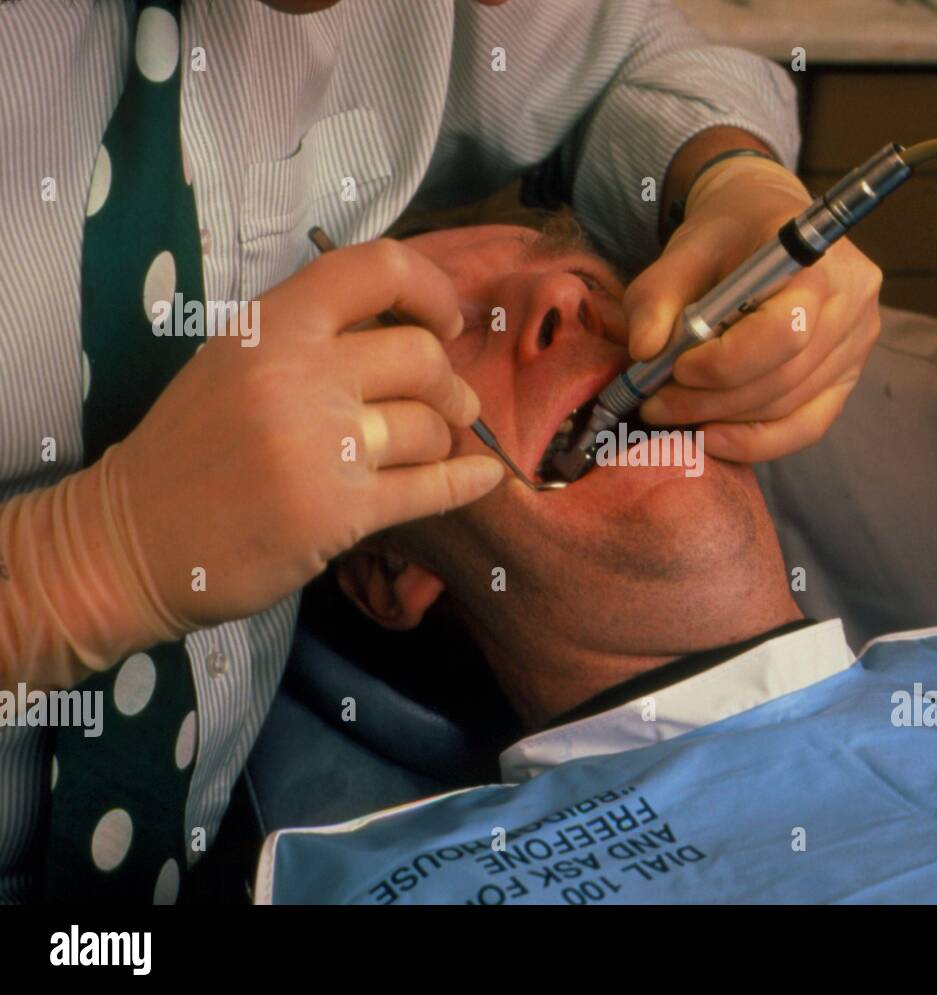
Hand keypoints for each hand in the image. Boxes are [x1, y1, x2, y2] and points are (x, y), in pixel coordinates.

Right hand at [112, 239, 503, 628]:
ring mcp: (322, 446)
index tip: (444, 323)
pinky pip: (433, 488)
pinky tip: (485, 478)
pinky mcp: (339, 512)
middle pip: (422, 358)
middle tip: (453, 405)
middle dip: (450, 385)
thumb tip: (415, 332)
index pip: (376, 268)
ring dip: (445, 441)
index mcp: (270, 327)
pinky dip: (469, 482)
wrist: (131, 542)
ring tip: (432, 449)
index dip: (430, 289)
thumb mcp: (234, 364)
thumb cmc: (189, 451)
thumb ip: (312, 338)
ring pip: (430, 427)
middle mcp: (298, 375)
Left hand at [621, 157, 880, 461]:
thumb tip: (643, 351)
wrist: (767, 224)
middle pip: (783, 378)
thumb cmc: (727, 234)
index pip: (782, 333)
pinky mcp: (847, 377)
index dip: (725, 364)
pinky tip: (712, 438)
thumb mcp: (684, 251)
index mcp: (818, 263)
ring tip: (672, 413)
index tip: (675, 367)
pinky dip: (756, 440)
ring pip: (789, 407)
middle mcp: (852, 305)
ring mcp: (856, 346)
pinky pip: (806, 426)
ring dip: (724, 421)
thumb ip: (656, 296)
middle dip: (711, 401)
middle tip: (655, 405)